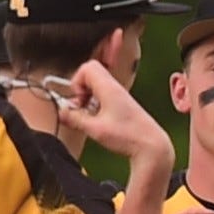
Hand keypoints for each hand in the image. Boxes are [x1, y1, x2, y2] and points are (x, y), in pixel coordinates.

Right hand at [57, 61, 172, 171]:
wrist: (152, 146)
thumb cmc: (128, 137)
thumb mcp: (95, 130)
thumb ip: (75, 120)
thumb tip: (61, 113)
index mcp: (109, 88)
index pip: (87, 68)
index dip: (77, 82)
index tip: (78, 100)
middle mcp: (115, 88)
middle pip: (91, 74)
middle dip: (81, 89)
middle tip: (81, 107)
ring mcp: (120, 95)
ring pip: (97, 85)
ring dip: (89, 98)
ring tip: (90, 116)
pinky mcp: (123, 104)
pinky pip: (105, 95)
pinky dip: (97, 104)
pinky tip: (99, 121)